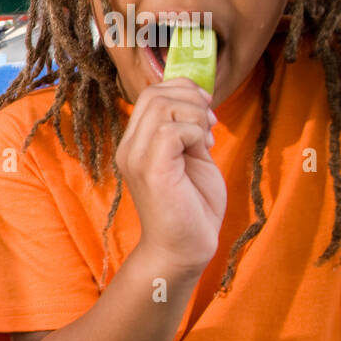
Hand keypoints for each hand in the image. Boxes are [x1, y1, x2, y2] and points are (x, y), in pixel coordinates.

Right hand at [115, 80, 225, 276]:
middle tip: (210, 124)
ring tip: (208, 140)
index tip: (206, 113)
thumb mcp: (192, 157)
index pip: (151, 94)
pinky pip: (171, 131)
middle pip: (154, 93)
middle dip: (192, 99)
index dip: (183, 91)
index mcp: (136, 143)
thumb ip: (189, 130)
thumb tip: (197, 100)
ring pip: (163, 106)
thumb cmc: (192, 207)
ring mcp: (136, 158)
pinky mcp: (151, 170)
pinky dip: (195, 133)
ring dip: (196, 116)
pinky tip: (204, 151)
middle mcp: (130, 148)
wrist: (184, 249)